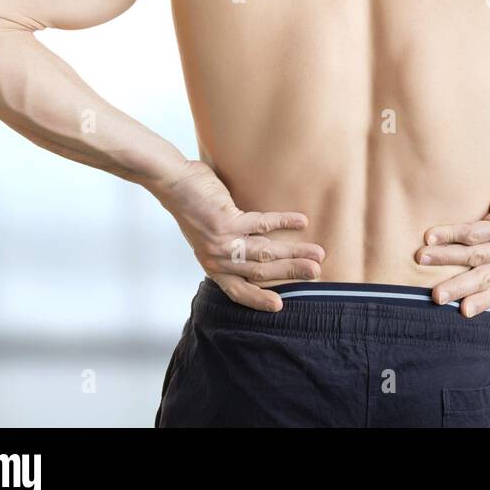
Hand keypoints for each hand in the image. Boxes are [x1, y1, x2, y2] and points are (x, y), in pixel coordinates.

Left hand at [151, 160, 324, 311]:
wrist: (173, 183)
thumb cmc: (193, 206)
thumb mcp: (208, 237)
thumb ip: (231, 247)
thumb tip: (260, 249)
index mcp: (213, 265)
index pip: (237, 291)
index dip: (258, 300)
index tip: (279, 306)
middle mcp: (217, 258)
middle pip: (260, 271)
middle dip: (290, 273)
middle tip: (315, 273)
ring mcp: (222, 241)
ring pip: (265, 251)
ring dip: (294, 253)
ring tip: (316, 253)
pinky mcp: (226, 222)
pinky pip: (262, 224)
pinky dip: (284, 222)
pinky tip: (301, 222)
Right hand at [418, 159, 489, 317]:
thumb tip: (466, 255)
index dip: (480, 302)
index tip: (462, 313)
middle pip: (482, 277)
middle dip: (457, 288)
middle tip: (435, 298)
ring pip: (474, 255)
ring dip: (444, 258)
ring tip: (421, 258)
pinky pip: (474, 233)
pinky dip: (450, 235)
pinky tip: (432, 236)